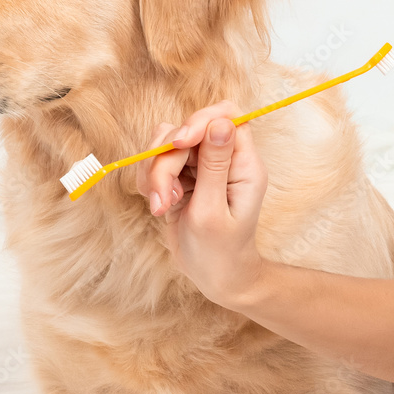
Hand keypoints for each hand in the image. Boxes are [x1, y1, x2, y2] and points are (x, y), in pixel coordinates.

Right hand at [137, 101, 269, 306]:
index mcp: (244, 164)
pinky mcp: (182, 176)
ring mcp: (202, 166)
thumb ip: (214, 165)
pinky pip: (157, 161)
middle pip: (187, 130)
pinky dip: (150, 181)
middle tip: (163, 199)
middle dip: (165, 162)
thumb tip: (221, 122)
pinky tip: (159, 205)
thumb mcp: (212, 210)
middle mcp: (224, 159)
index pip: (225, 115)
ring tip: (161, 206)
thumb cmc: (219, 251)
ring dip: (155, 174)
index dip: (198, 121)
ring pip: (166, 144)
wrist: (214, 277)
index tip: (177, 144)